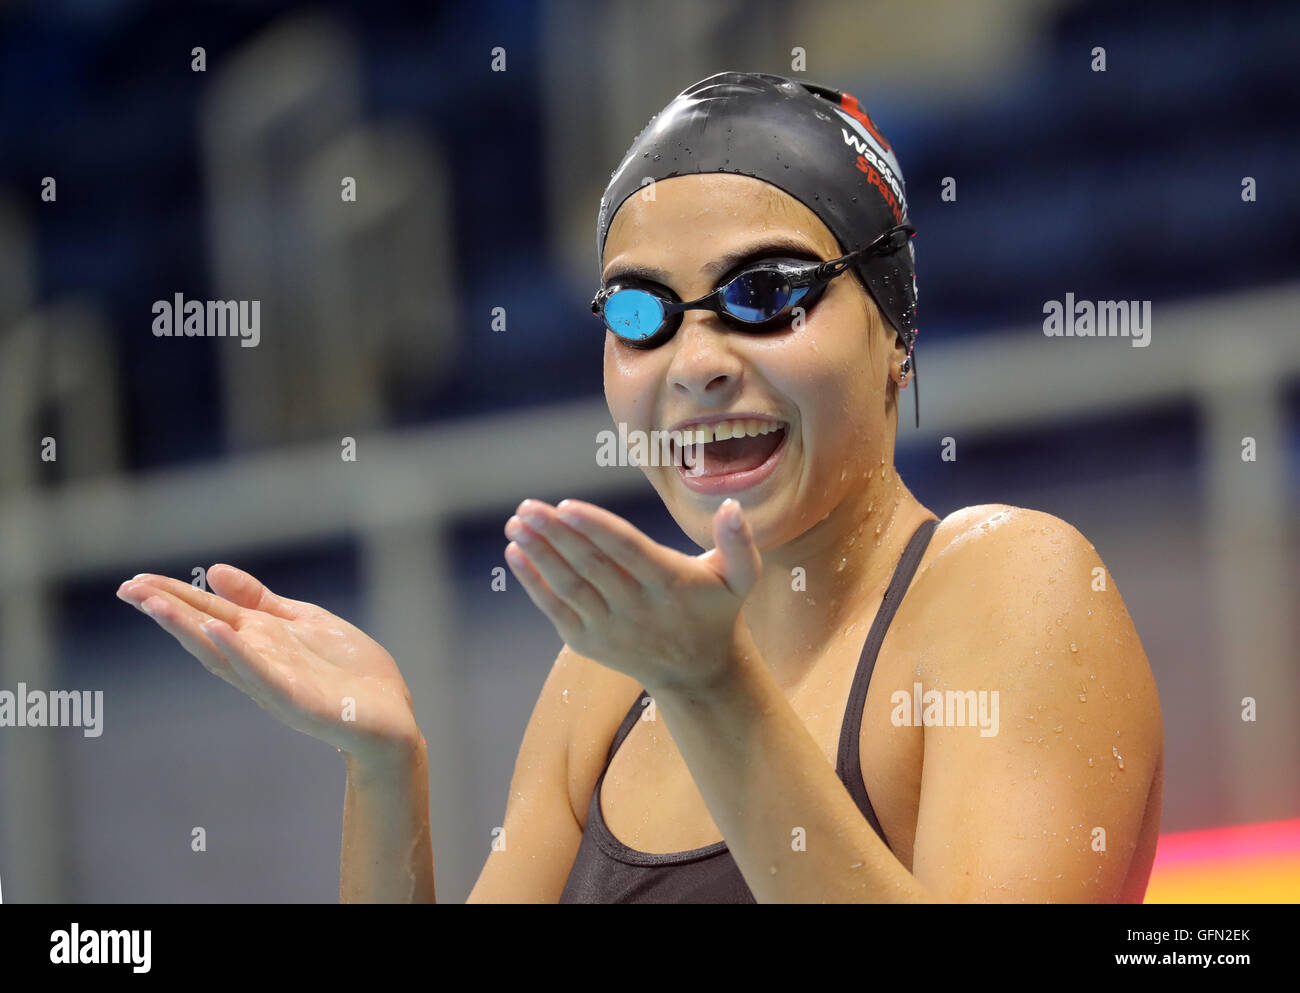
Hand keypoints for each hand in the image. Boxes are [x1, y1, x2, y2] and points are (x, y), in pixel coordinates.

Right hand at [117, 565, 420, 764]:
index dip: (173, 597)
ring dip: (190, 629)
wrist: (388, 715)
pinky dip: (240, 653)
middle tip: (127, 589)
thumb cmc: (347, 672)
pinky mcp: (298, 699)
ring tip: (155, 604)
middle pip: (205, 631)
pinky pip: (264, 674)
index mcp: (260, 640)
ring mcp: (274, 681)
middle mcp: (258, 661)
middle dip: (168, 610)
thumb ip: (261, 601)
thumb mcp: (303, 623)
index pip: (208, 613)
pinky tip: (218, 631)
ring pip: (224, 654)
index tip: (134, 581)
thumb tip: (214, 570)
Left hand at [503, 497, 761, 692]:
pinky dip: (534, 583)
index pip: (626, 550)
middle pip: (590, 566)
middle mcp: (637, 607)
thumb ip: (740, 543)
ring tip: (515, 525)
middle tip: (527, 507)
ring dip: (538, 555)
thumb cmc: (715, 611)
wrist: (696, 672)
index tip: (566, 505)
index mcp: (669, 583)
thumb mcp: (741, 578)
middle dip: (555, 535)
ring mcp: (609, 628)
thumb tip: (731, 506)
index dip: (595, 528)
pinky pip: (556, 610)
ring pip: (569, 587)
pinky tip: (515, 554)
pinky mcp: (588, 642)